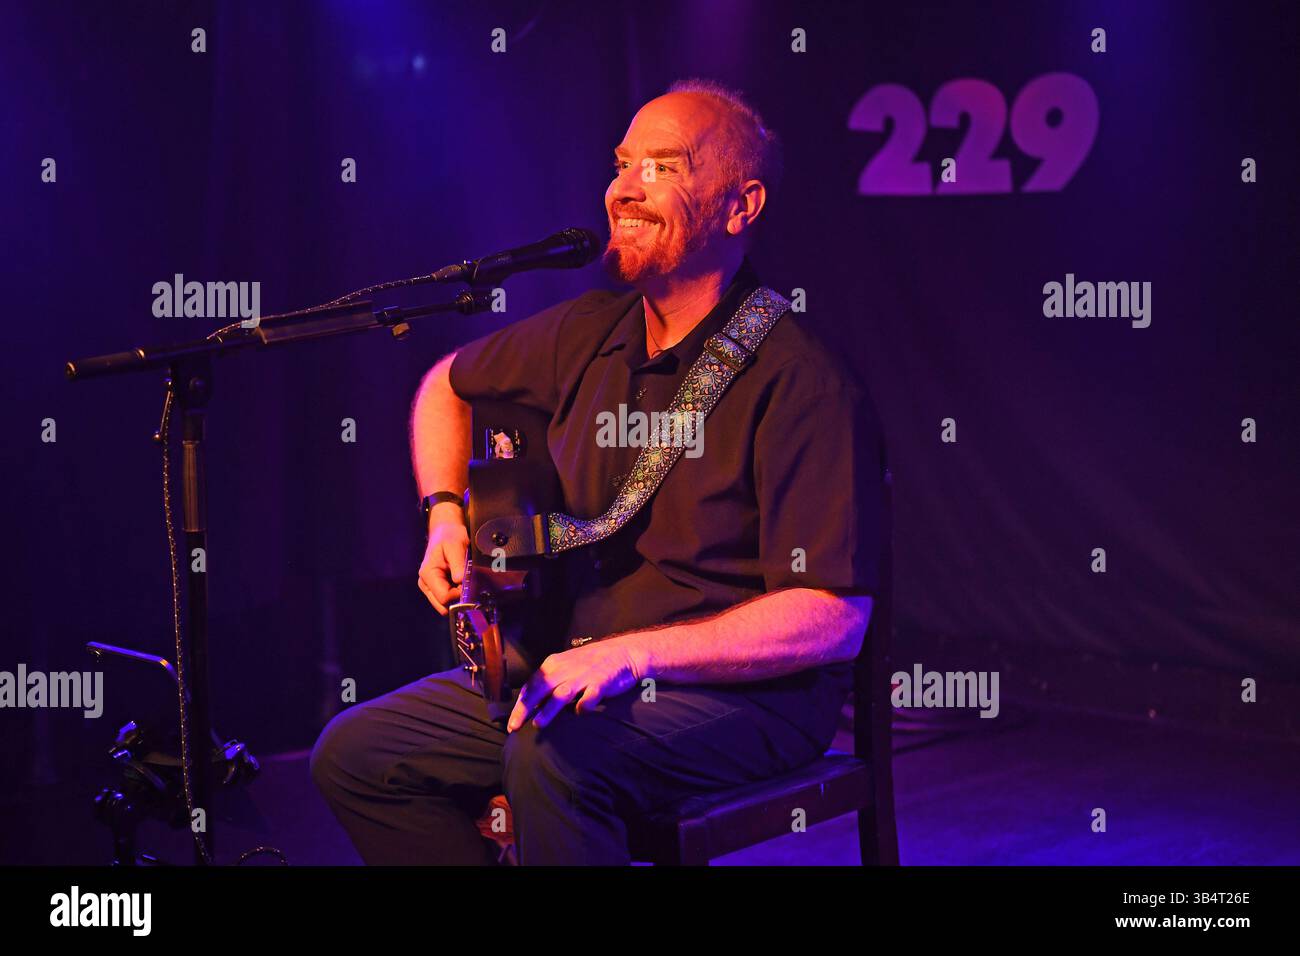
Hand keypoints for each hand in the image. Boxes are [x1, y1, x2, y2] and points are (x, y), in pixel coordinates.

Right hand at [417, 502, 468, 614]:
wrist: (446, 532)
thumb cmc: (449, 536)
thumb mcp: (455, 546)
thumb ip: (458, 564)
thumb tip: (460, 580)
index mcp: (428, 574)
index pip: (443, 597)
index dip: (459, 594)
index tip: (468, 583)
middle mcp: (426, 584)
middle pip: (443, 606)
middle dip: (458, 598)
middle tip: (467, 583)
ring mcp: (430, 587)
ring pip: (446, 605)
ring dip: (458, 596)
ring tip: (464, 580)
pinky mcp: (437, 588)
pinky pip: (448, 599)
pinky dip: (457, 594)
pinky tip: (462, 582)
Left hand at [506, 640, 644, 731]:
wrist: (623, 652)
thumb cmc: (591, 662)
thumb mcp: (566, 665)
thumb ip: (550, 681)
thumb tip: (532, 702)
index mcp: (554, 664)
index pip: (531, 684)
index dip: (520, 704)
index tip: (512, 722)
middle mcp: (566, 669)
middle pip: (540, 689)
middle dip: (525, 708)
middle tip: (515, 726)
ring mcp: (584, 676)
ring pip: (561, 694)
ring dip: (548, 709)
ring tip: (538, 724)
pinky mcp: (601, 683)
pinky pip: (589, 697)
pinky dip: (583, 706)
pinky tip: (580, 713)